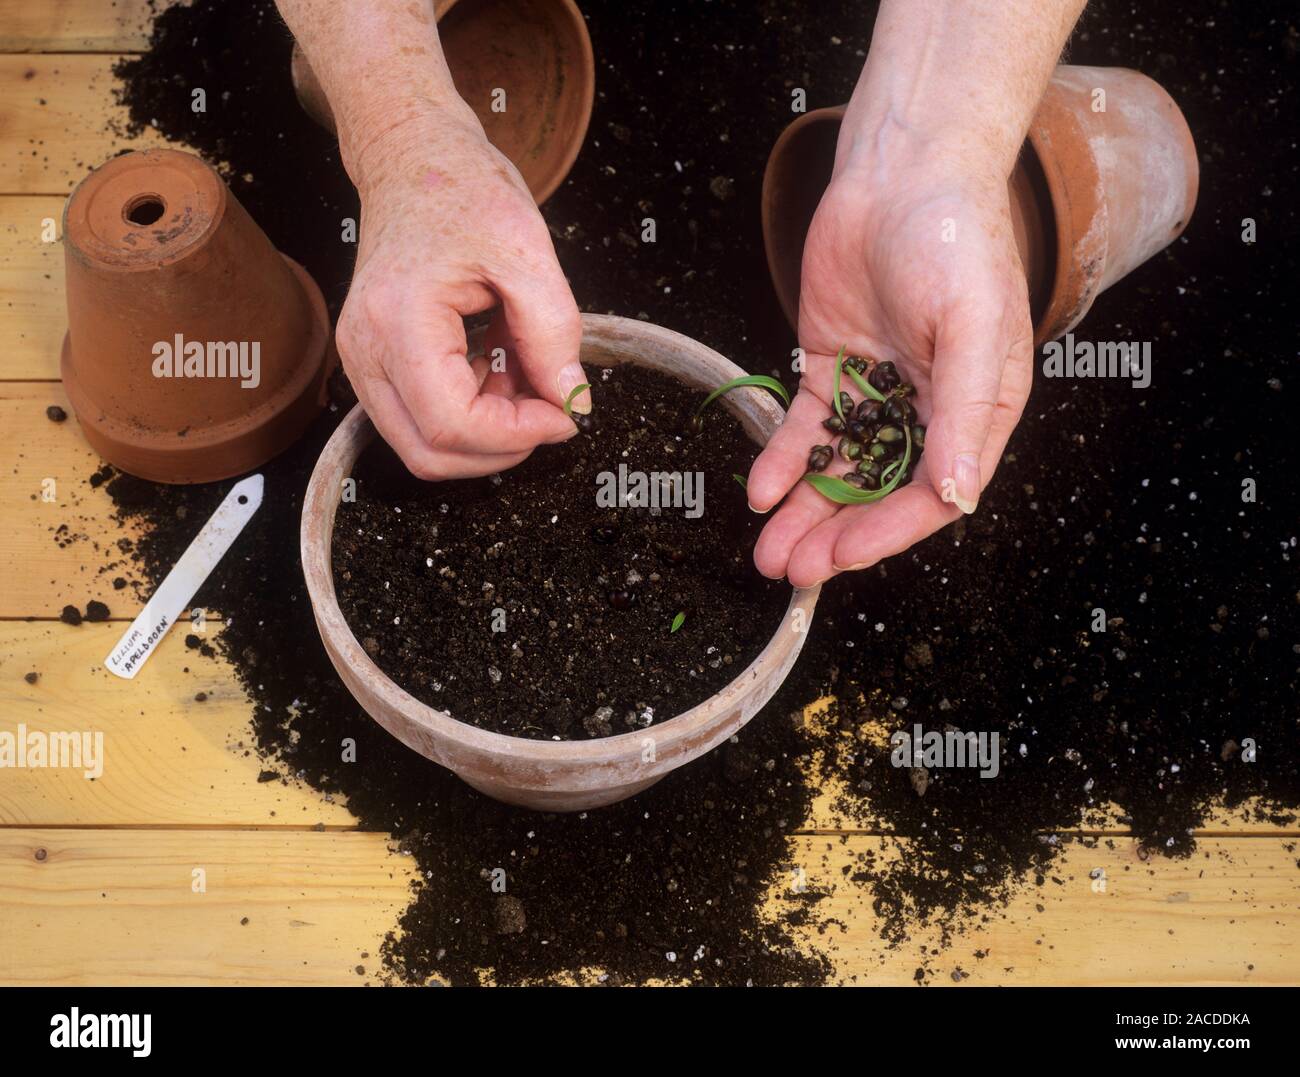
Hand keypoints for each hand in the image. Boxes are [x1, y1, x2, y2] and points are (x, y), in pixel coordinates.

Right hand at [336, 113, 588, 479]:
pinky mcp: (373, 362)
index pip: (452, 424)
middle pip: (429, 453)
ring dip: (485, 432)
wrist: (413, 156)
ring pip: (422, 446)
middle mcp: (366, 349)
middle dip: (500, 446)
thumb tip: (571, 400)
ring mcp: (362, 359)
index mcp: (398, 321)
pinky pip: (419, 419)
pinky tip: (498, 369)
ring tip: (521, 375)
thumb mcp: (527, 252)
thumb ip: (553, 334)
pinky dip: (468, 415)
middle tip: (548, 409)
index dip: (517, 435)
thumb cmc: (461, 188)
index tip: (565, 413)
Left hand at [746, 159, 1034, 586]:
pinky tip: (760, 492)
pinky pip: (806, 429)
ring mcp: (876, 392)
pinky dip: (783, 461)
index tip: (841, 556)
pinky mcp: (833, 369)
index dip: (886, 532)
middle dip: (836, 534)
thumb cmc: (956, 239)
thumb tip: (958, 495)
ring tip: (767, 552)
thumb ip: (963, 415)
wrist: (899, 171)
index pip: (932, 493)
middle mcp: (927, 411)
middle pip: (879, 492)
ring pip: (838, 470)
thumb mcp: (972, 327)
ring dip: (804, 512)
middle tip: (792, 569)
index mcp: (977, 410)